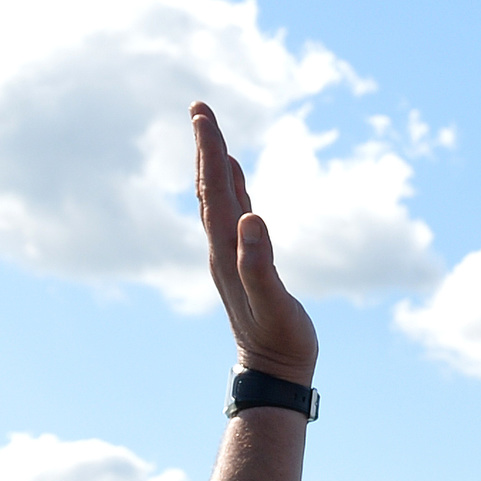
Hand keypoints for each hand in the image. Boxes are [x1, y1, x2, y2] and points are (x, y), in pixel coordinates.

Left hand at [191, 103, 317, 383]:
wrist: (273, 373)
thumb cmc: (280, 340)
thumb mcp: (274, 304)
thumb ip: (260, 263)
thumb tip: (251, 216)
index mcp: (227, 251)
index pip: (214, 191)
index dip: (210, 151)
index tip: (203, 114)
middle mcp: (222, 248)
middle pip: (209, 188)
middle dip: (205, 146)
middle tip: (200, 108)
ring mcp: (231, 255)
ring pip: (218, 199)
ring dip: (214, 164)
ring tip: (211, 132)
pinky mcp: (245, 263)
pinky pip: (233, 216)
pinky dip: (232, 188)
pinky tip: (236, 177)